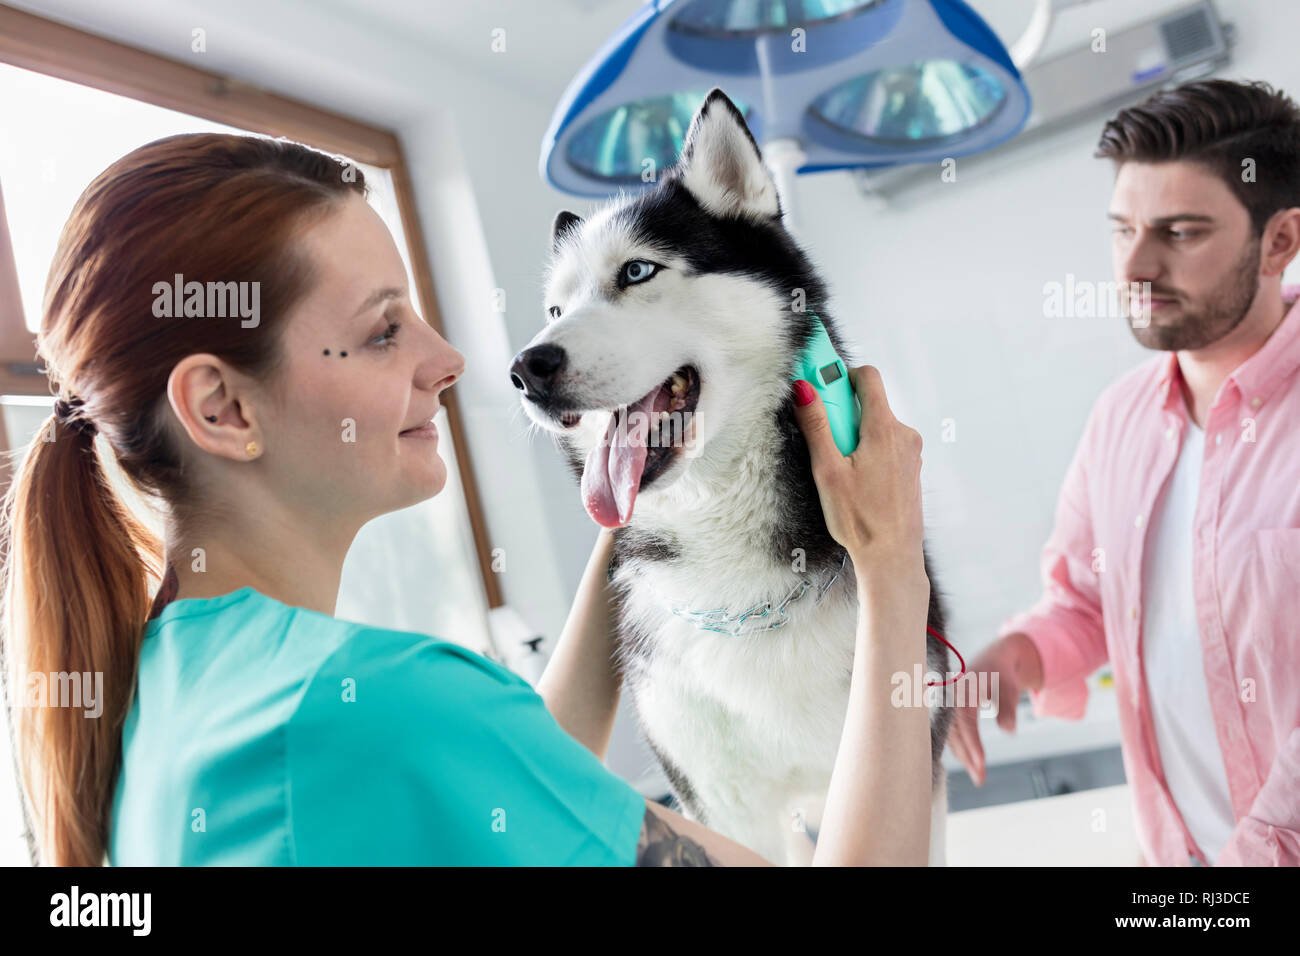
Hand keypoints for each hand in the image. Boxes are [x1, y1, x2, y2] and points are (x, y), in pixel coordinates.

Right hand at [791, 365, 924, 576]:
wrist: (891, 557)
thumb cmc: (861, 519)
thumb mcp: (828, 470)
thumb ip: (816, 426)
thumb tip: (804, 389)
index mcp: (884, 429)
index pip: (867, 377)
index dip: (840, 375)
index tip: (818, 381)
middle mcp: (904, 435)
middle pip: (868, 403)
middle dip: (841, 413)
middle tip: (823, 442)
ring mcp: (911, 452)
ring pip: (875, 425)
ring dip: (853, 435)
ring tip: (839, 470)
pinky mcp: (910, 467)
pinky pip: (885, 444)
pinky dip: (866, 450)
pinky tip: (856, 479)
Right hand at [946, 633, 1039, 785]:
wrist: (995, 659)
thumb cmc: (1003, 674)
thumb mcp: (1009, 689)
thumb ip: (1008, 708)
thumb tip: (1008, 730)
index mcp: (962, 689)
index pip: (965, 722)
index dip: (972, 744)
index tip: (981, 764)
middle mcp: (949, 697)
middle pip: (954, 732)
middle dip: (967, 757)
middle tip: (980, 779)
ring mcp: (946, 704)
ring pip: (951, 735)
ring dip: (963, 756)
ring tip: (978, 776)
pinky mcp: (948, 710)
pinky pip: (951, 732)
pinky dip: (960, 747)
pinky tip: (969, 762)